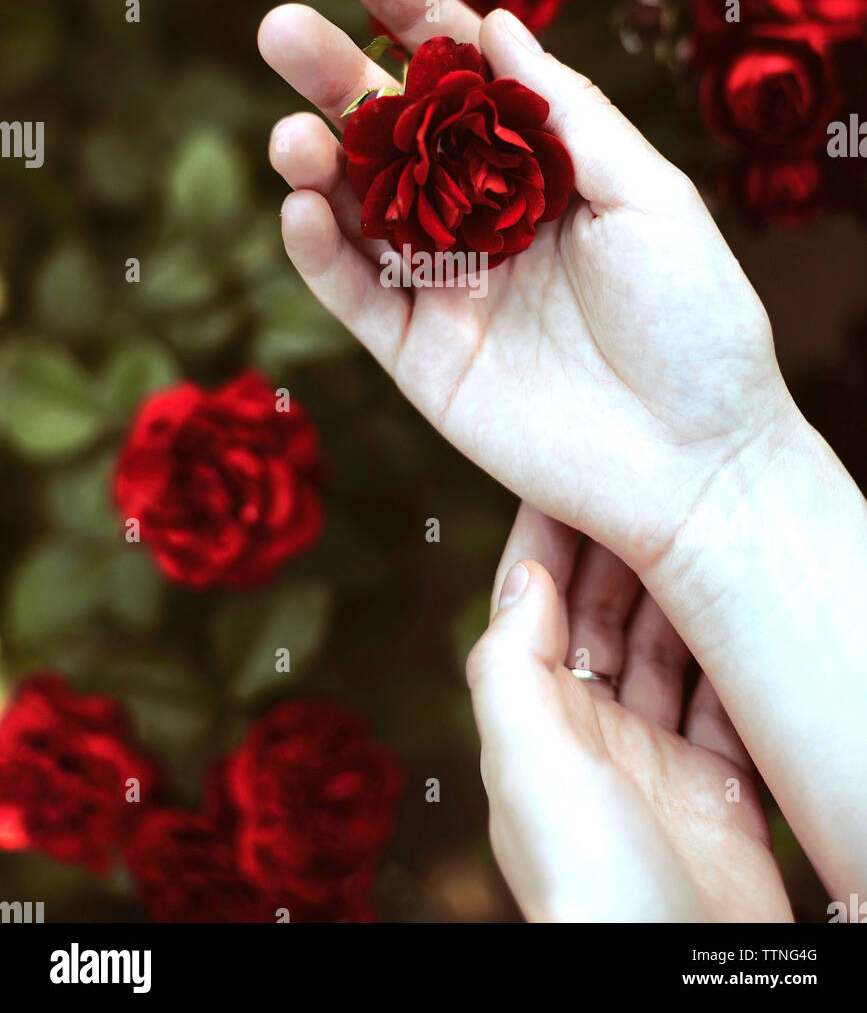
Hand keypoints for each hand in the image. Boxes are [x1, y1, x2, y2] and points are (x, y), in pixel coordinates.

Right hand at [259, 0, 796, 575]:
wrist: (697, 462)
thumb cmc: (697, 323)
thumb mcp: (651, 197)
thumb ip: (571, 113)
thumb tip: (499, 22)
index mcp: (543, 171)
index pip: (465, 78)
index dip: (414, 15)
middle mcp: (485, 219)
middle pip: (393, 135)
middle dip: (337, 79)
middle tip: (280, 29)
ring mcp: (449, 288)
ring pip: (361, 212)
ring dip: (317, 165)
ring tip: (292, 132)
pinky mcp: (421, 358)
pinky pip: (356, 296)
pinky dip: (321, 252)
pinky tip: (303, 208)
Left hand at [467, 504, 792, 922]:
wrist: (677, 978)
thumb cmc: (586, 884)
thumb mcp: (527, 766)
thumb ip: (512, 667)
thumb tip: (522, 576)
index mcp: (537, 722)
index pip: (538, 606)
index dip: (549, 538)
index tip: (568, 468)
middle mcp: (594, 735)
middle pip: (608, 619)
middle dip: (623, 551)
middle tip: (655, 480)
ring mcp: (662, 762)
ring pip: (671, 651)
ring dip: (683, 593)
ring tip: (707, 524)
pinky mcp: (723, 792)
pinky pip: (728, 704)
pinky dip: (737, 658)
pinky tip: (748, 610)